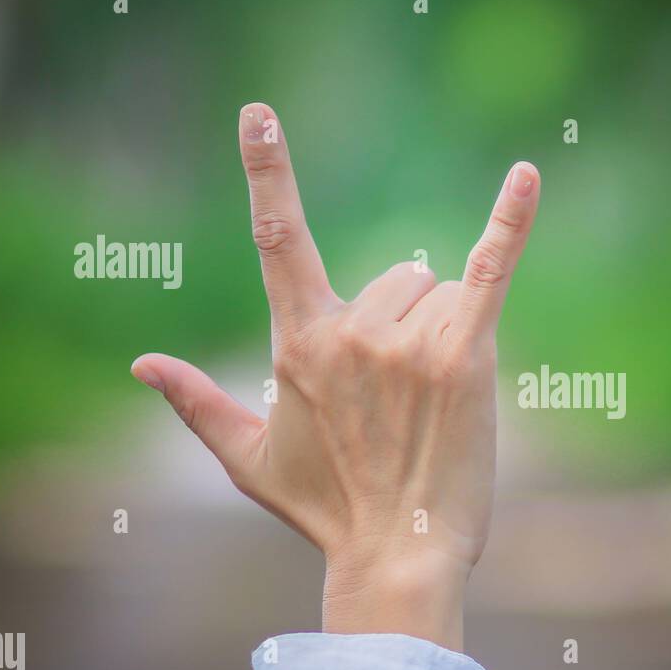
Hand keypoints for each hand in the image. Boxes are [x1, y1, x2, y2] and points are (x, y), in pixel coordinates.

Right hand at [131, 103, 540, 650]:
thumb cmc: (325, 511)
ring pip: (443, 293)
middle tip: (404, 401)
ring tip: (435, 405)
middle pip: (398, 278)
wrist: (397, 555)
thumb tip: (142, 363)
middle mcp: (351, 332)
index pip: (280, 239)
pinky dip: (511, 221)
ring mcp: (408, 341)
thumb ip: (196, 402)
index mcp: (299, 343)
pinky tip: (528, 173)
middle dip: (408, 325)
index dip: (268, 172)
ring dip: (447, 336)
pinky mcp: (465, 355)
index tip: (258, 114)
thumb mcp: (247, 458)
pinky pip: (490, 270)